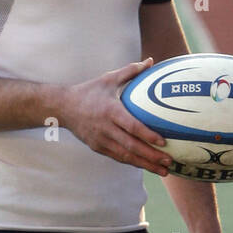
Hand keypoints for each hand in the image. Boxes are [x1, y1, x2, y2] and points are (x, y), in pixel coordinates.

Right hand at [57, 59, 172, 174]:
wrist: (63, 107)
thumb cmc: (89, 91)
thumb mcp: (108, 79)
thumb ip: (131, 71)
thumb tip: (152, 61)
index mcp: (110, 111)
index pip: (131, 126)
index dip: (147, 135)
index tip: (163, 142)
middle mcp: (105, 128)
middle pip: (131, 146)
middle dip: (151, 156)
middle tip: (169, 162)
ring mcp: (101, 140)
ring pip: (126, 156)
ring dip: (145, 164)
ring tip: (163, 171)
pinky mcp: (98, 148)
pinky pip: (118, 158)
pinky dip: (133, 163)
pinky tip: (147, 166)